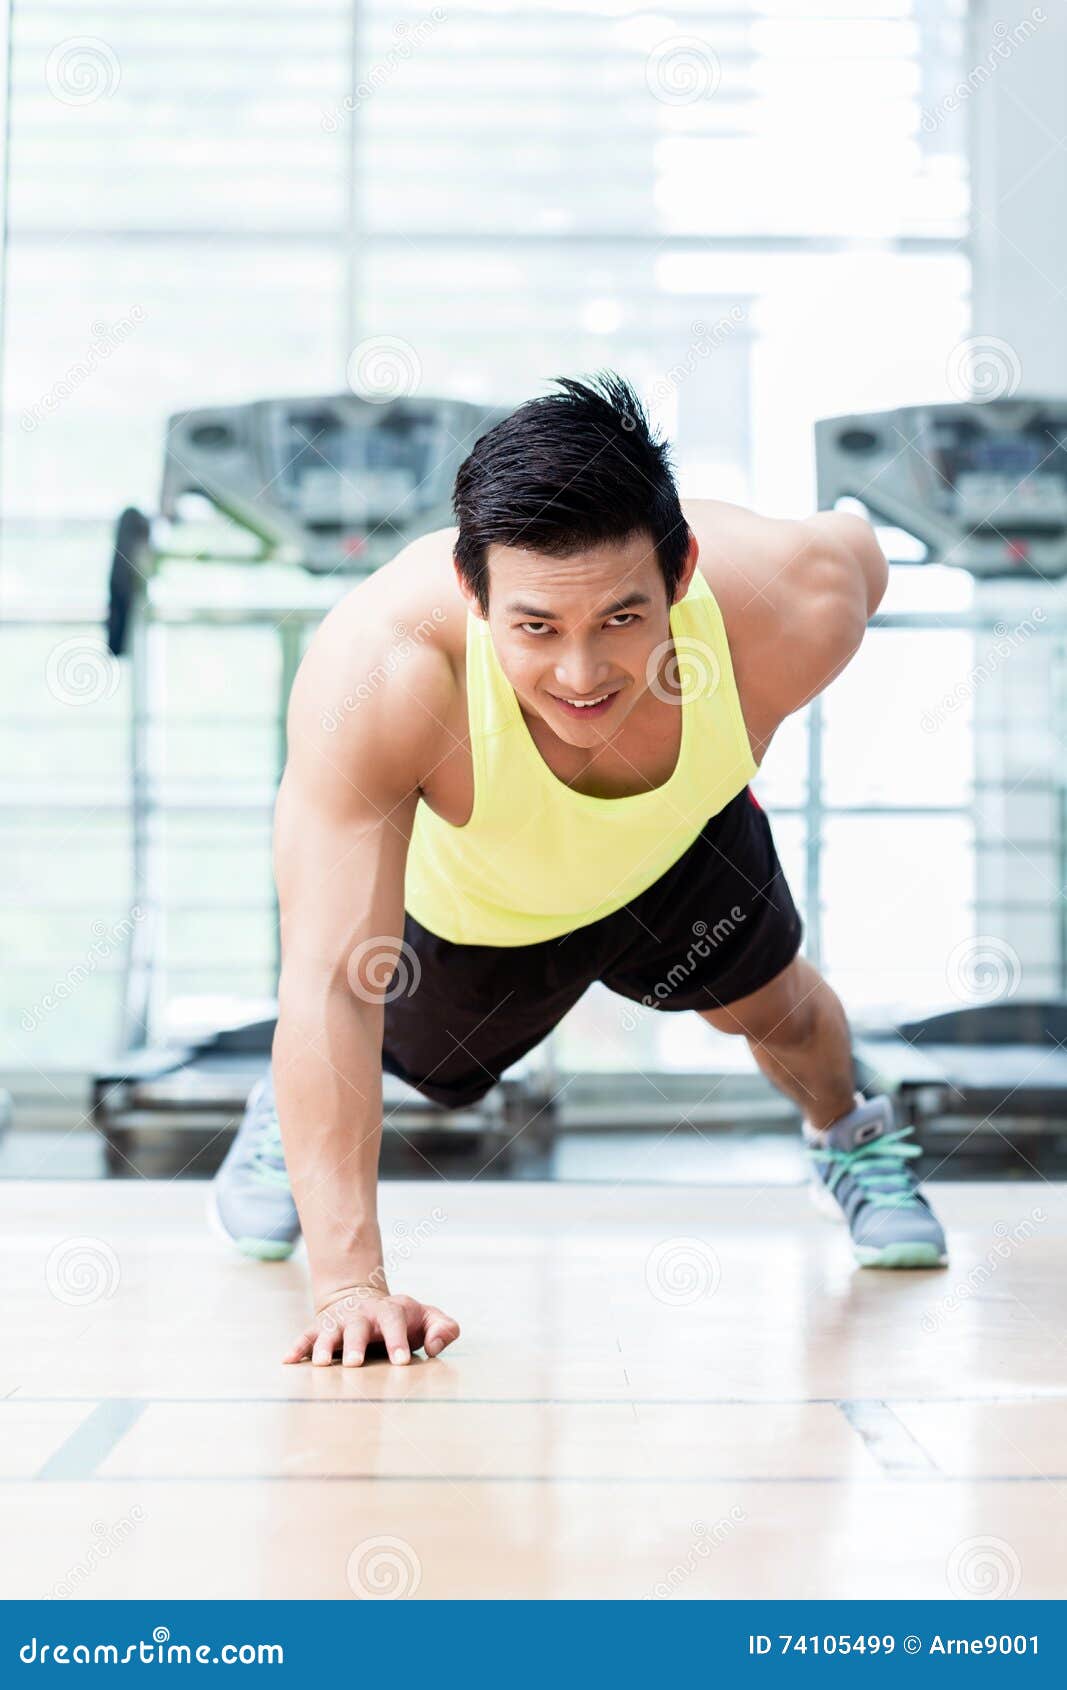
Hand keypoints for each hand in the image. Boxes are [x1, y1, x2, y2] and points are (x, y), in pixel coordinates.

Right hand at [283, 1288, 459, 1366]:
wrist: (366, 1301)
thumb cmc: (404, 1319)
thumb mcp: (429, 1318)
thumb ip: (445, 1329)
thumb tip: (435, 1348)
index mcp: (391, 1311)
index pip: (395, 1321)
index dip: (398, 1340)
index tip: (401, 1363)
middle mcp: (363, 1314)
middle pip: (359, 1325)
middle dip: (356, 1344)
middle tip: (354, 1364)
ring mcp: (340, 1320)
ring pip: (330, 1330)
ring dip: (324, 1345)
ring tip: (319, 1363)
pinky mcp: (322, 1327)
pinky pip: (307, 1335)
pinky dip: (298, 1346)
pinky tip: (288, 1360)